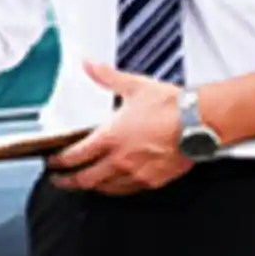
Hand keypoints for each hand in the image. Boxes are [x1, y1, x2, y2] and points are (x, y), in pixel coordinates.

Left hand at [46, 61, 190, 194]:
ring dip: (90, 187)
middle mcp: (121, 159)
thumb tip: (90, 65)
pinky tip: (113, 186)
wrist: (202, 123)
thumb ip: (107, 77)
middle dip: (68, 181)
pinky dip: (115, 190)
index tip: (52, 162)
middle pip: (85, 178)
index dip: (58, 161)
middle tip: (59, 180)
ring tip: (83, 184)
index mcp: (111, 137)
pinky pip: (128, 191)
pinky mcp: (154, 180)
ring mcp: (137, 173)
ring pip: (105, 188)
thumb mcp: (134, 86)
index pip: (75, 155)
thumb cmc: (173, 107)